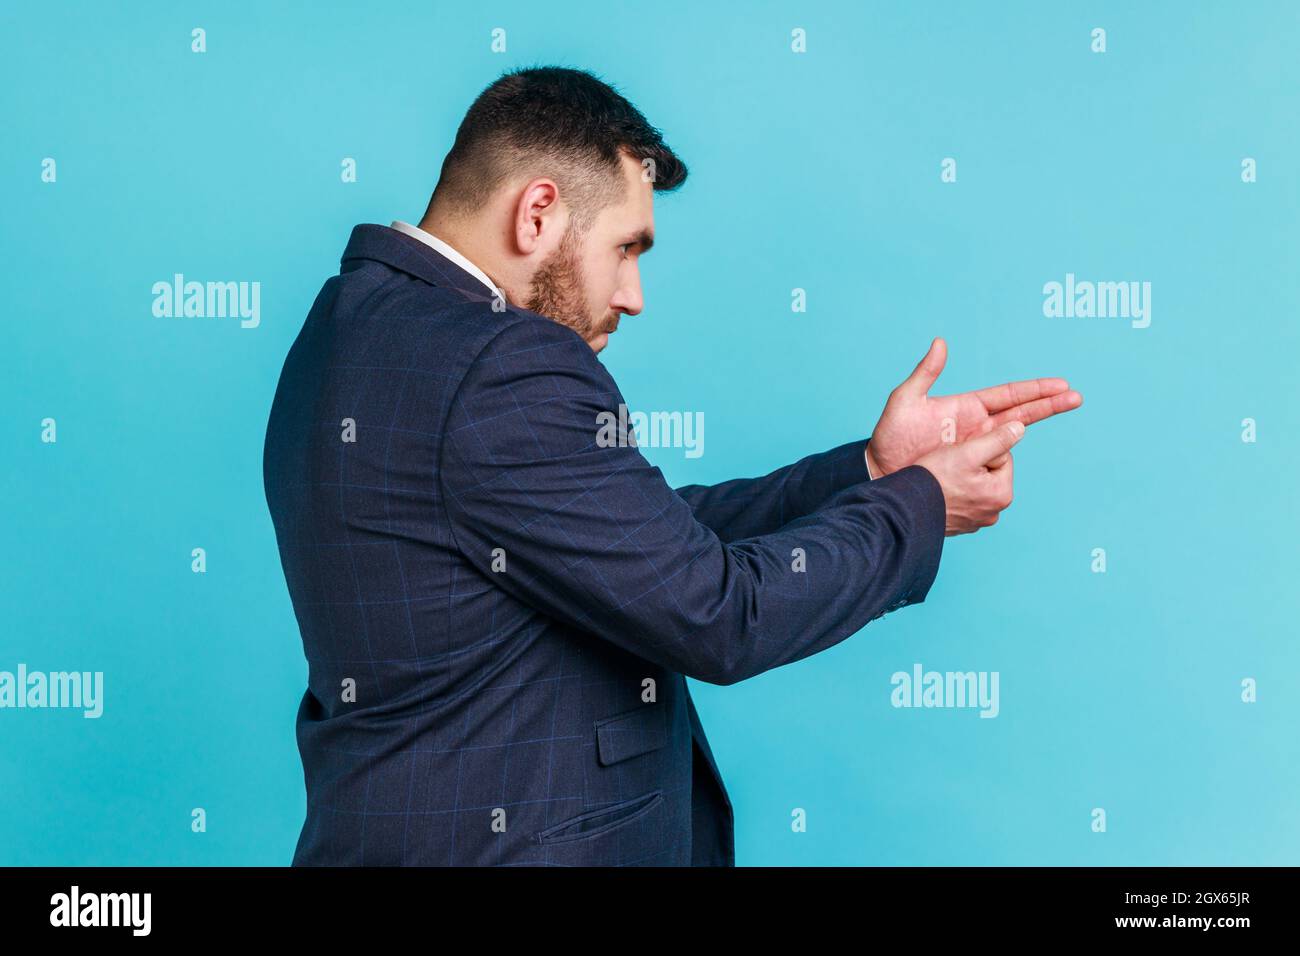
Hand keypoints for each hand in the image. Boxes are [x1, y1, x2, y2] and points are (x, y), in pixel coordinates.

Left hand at [865, 338, 1080, 478]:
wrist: (881, 470)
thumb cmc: (889, 437)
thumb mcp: (904, 401)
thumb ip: (924, 373)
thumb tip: (939, 343)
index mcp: (967, 407)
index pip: (1008, 395)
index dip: (1034, 389)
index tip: (1060, 384)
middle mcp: (977, 427)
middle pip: (1022, 413)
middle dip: (1050, 403)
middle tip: (1077, 396)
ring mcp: (976, 449)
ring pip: (1016, 437)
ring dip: (1040, 425)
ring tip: (1067, 408)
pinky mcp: (972, 470)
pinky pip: (999, 465)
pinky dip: (1015, 460)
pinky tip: (1031, 455)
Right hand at [914, 421, 1022, 535]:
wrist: (903, 509)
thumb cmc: (934, 480)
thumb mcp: (967, 452)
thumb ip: (996, 439)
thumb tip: (1019, 428)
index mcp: (1002, 494)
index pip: (1001, 457)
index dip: (980, 449)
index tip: (960, 455)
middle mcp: (993, 513)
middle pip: (989, 474)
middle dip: (972, 465)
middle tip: (949, 466)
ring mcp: (977, 522)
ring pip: (976, 487)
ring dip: (963, 480)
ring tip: (942, 478)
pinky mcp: (961, 526)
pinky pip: (963, 502)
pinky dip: (954, 495)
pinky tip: (938, 492)